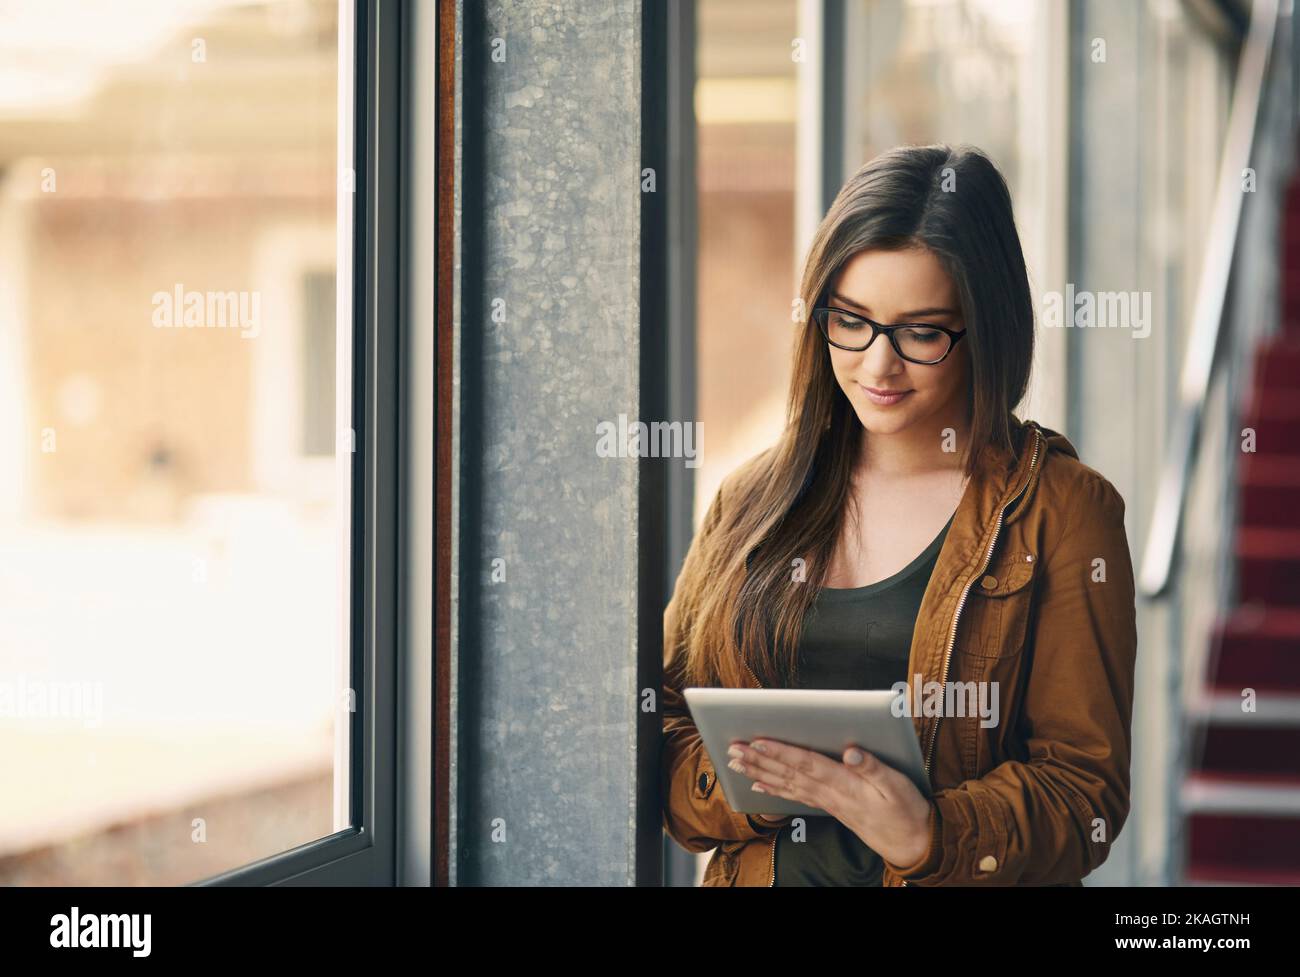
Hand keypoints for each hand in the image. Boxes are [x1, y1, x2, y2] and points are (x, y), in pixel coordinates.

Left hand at [726, 739, 932, 866]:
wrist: (911, 843)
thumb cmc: (905, 810)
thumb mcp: (898, 785)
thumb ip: (874, 767)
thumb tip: (851, 751)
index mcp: (845, 784)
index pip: (806, 764)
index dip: (781, 752)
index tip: (757, 741)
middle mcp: (830, 794)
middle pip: (788, 773)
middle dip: (759, 760)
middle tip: (732, 749)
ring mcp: (827, 802)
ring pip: (786, 785)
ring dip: (759, 772)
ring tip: (735, 763)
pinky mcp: (828, 806)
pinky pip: (795, 797)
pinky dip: (774, 790)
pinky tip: (758, 785)